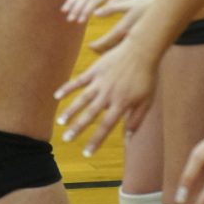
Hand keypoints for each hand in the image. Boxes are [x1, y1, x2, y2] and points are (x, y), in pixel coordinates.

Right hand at [53, 38, 158, 156]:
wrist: (142, 50)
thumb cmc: (146, 77)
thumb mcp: (146, 101)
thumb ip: (135, 120)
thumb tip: (128, 140)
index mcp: (121, 103)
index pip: (106, 127)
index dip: (95, 141)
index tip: (86, 153)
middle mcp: (108, 94)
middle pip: (90, 115)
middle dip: (77, 129)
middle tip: (66, 140)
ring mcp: (100, 81)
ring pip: (82, 99)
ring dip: (70, 111)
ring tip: (60, 123)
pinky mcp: (95, 70)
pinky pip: (78, 81)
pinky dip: (67, 88)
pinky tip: (56, 96)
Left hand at [86, 0, 156, 51]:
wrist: (171, 9)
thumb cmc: (149, 3)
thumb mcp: (129, 3)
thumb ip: (112, 8)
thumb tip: (96, 13)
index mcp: (124, 29)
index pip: (106, 42)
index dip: (96, 45)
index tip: (90, 46)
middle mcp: (130, 39)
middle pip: (112, 51)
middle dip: (102, 52)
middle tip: (94, 50)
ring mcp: (138, 42)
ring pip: (121, 52)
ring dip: (111, 52)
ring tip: (103, 50)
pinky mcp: (143, 41)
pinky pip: (129, 49)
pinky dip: (121, 50)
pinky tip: (120, 47)